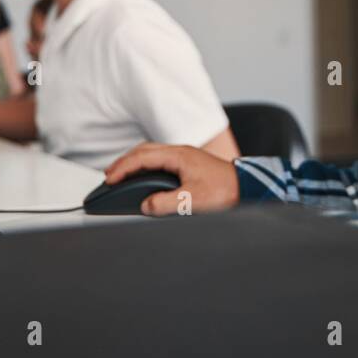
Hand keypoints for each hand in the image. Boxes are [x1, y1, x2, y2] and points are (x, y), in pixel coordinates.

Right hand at [104, 142, 240, 216]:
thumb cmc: (225, 191)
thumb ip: (166, 204)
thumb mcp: (193, 201)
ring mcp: (185, 156)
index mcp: (179, 156)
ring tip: (121, 175)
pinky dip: (146, 165)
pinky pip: (161, 159)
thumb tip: (145, 206)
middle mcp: (181, 152)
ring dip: (135, 162)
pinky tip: (144, 177)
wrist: (248, 187)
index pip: (142, 157)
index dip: (123, 168)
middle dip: (124, 162)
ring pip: (152, 153)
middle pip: (144, 150)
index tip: (109, 180)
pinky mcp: (190, 164)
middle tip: (109, 176)